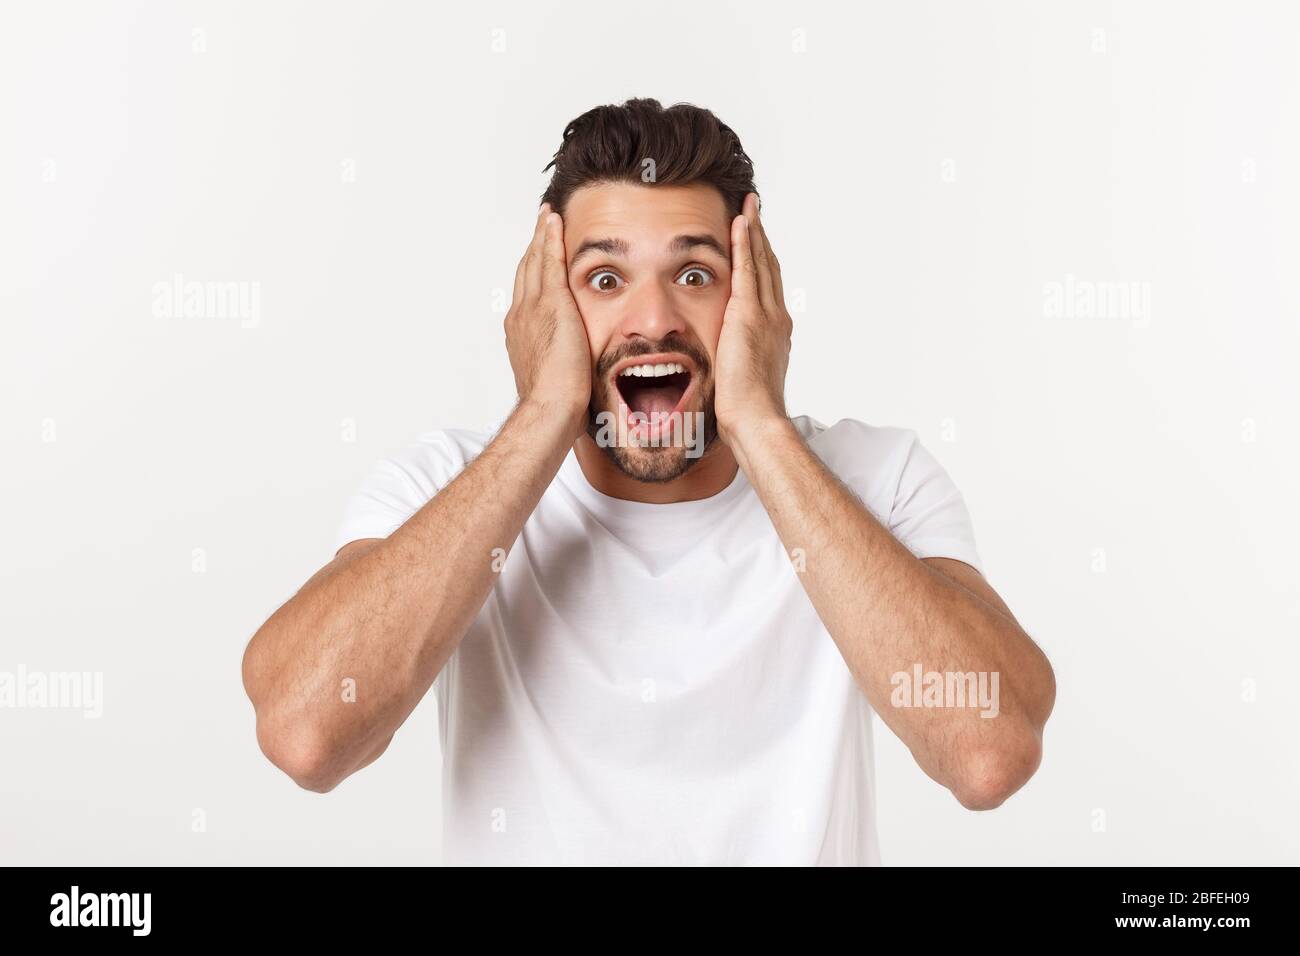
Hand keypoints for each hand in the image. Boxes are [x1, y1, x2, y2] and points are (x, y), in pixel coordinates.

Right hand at [504, 204, 590, 434]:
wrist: (550, 407)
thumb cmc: (555, 406)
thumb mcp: (554, 380)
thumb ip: (560, 366)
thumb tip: (572, 374)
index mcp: (521, 333)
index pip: (527, 294)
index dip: (531, 273)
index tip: (536, 258)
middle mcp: (520, 315)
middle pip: (525, 271)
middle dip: (533, 248)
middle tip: (539, 226)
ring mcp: (533, 307)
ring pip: (535, 261)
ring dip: (540, 236)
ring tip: (546, 216)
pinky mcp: (552, 303)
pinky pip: (549, 261)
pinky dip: (550, 239)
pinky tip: (554, 222)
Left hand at [714, 192, 792, 448]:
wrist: (757, 419)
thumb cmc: (749, 411)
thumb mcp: (746, 379)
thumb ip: (740, 361)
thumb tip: (729, 362)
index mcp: (776, 333)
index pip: (769, 288)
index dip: (764, 262)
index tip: (758, 242)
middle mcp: (777, 318)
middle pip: (769, 267)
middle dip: (762, 239)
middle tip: (756, 211)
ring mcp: (766, 314)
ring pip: (761, 262)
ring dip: (754, 231)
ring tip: (749, 206)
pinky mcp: (750, 314)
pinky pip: (748, 268)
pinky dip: (746, 243)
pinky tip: (741, 222)